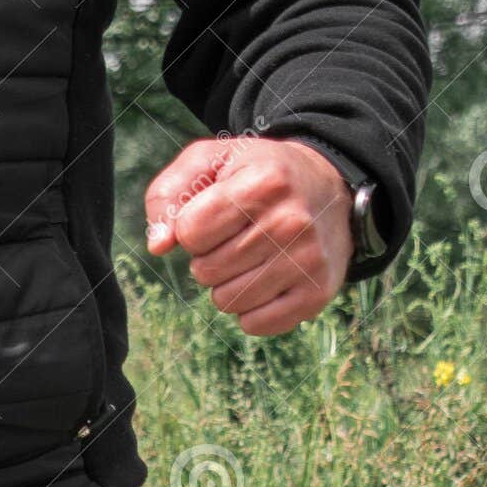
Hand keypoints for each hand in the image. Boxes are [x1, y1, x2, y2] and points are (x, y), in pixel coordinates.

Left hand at [145, 138, 353, 336]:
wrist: (328, 187)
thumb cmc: (254, 173)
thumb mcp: (208, 161)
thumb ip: (167, 194)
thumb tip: (158, 246)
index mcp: (264, 183)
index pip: (190, 232)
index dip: (191, 227)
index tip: (214, 214)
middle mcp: (292, 222)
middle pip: (206, 271)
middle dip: (208, 257)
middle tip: (235, 237)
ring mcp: (309, 261)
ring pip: (227, 302)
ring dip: (226, 284)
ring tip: (250, 256)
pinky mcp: (318, 293)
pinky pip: (256, 325)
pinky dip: (250, 309)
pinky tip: (265, 280)